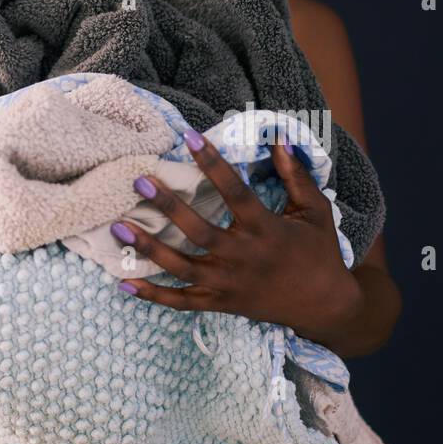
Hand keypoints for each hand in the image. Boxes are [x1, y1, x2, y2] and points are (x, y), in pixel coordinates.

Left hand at [110, 129, 363, 345]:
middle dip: (168, 207)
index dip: (213, 164)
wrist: (325, 306)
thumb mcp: (315, 211)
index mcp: (267, 229)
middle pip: (199, 231)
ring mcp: (228, 283)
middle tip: (139, 182)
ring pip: (181, 267)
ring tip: (118, 227)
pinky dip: (152, 295)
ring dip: (148, 248)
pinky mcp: (219, 303)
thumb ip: (295, 176)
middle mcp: (243, 257)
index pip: (235, 192)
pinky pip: (181, 302)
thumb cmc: (319, 252)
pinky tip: (123, 283)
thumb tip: (280, 139)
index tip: (189, 137)